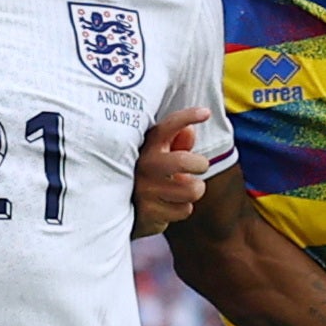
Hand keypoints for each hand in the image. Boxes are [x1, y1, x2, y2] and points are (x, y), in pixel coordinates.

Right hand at [133, 112, 208, 235]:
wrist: (120, 211)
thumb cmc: (148, 176)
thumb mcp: (159, 155)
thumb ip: (176, 142)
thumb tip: (189, 131)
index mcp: (147, 145)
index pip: (168, 127)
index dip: (188, 117)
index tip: (206, 113)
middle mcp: (145, 165)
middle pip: (183, 161)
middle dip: (200, 164)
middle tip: (201, 166)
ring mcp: (146, 189)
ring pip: (192, 189)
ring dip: (195, 190)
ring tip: (184, 189)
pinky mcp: (149, 212)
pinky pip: (185, 210)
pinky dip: (183, 209)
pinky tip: (170, 205)